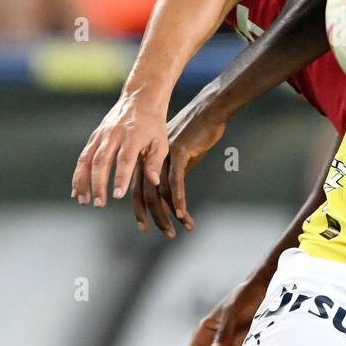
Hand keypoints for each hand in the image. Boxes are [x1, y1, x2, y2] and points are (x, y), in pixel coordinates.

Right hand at [72, 91, 169, 208]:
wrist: (140, 98)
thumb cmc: (153, 124)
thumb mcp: (161, 141)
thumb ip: (155, 162)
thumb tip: (154, 182)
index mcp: (132, 136)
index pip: (125, 159)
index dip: (121, 177)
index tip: (118, 195)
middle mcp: (113, 135)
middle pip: (101, 161)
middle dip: (98, 184)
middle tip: (98, 204)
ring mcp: (101, 135)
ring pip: (86, 159)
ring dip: (82, 181)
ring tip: (83, 200)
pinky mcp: (94, 136)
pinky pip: (83, 156)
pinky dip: (78, 174)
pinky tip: (77, 190)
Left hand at [131, 91, 228, 235]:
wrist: (208, 111)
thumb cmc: (196, 132)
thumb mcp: (181, 155)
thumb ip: (171, 171)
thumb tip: (169, 190)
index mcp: (149, 160)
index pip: (138, 189)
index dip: (140, 209)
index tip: (143, 226)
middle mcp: (152, 159)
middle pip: (145, 194)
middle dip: (152, 217)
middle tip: (164, 234)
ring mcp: (164, 156)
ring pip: (160, 192)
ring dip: (167, 215)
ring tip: (175, 230)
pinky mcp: (179, 153)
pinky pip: (176, 181)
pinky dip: (178, 200)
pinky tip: (182, 214)